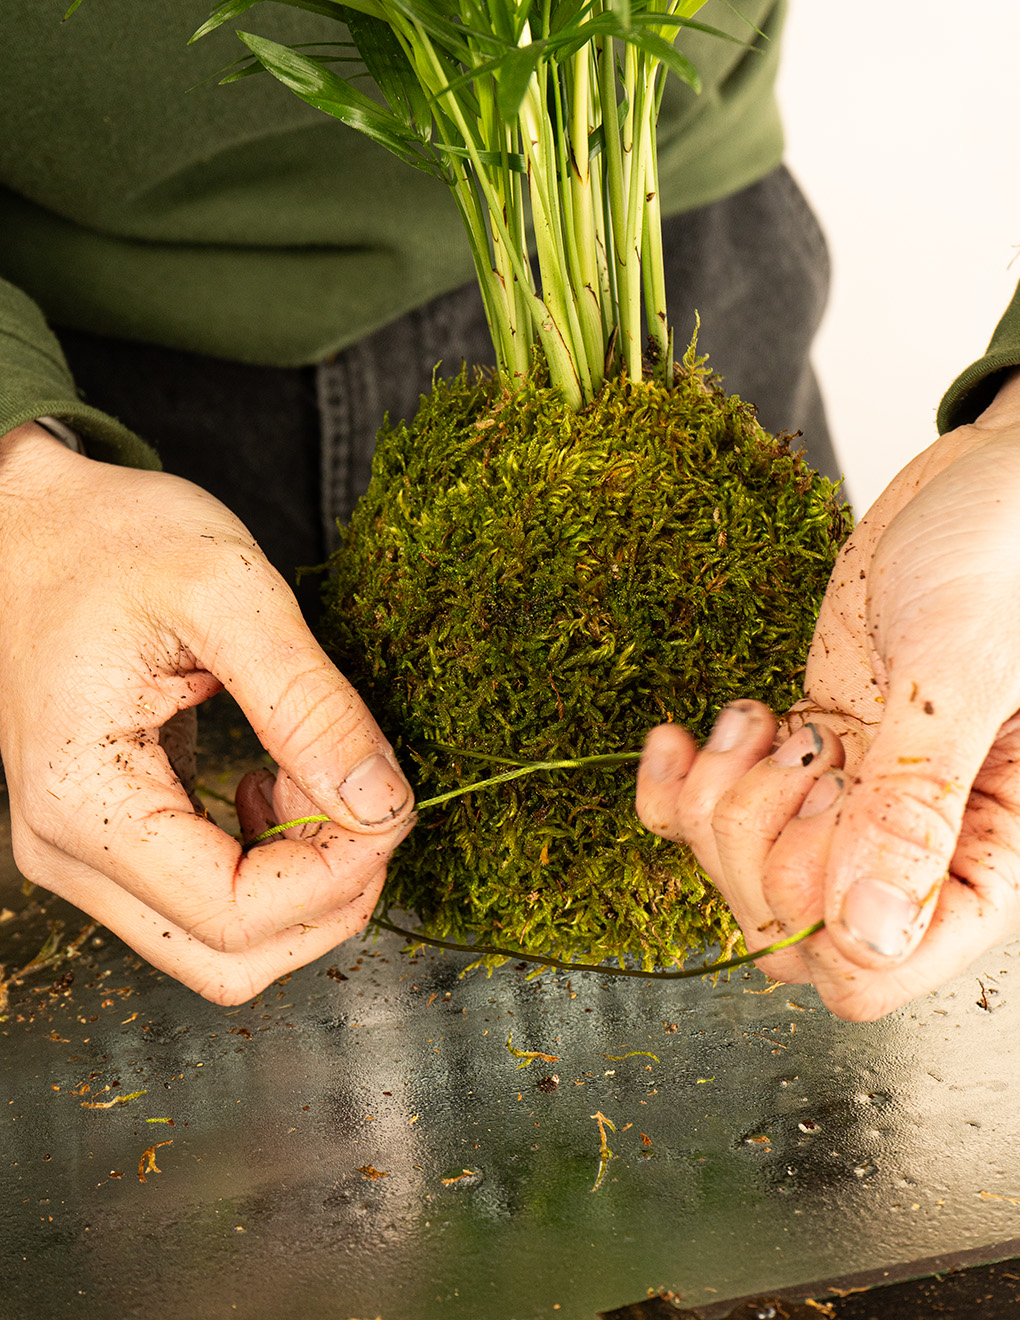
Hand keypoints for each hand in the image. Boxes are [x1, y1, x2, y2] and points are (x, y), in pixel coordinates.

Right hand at [0, 423, 413, 1003]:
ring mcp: (83, 855)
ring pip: (221, 946)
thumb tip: (382, 805)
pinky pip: (206, 904)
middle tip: (367, 803)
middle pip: (229, 958)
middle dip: (327, 898)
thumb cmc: (116, 541)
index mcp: (86, 799)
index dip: (336, 879)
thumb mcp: (230, 591)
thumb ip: (311, 703)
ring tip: (318, 784)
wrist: (38, 526)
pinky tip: (279, 788)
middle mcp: (67, 851)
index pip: (234, 915)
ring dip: (302, 889)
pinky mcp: (109, 842)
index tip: (391, 807)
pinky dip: (270, 870)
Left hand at [636, 370, 1019, 1018]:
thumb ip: (916, 802)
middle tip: (800, 744)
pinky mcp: (803, 756)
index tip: (825, 807)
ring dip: (720, 799)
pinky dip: (677, 785)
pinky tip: (680, 737)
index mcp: (983, 853)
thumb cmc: (1006, 555)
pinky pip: (704, 816)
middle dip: (755, 838)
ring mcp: (849, 804)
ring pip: (736, 874)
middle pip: (784, 926)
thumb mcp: (960, 671)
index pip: (877, 970)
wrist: (981, 483)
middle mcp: (913, 847)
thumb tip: (867, 931)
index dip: (813, 913)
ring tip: (766, 720)